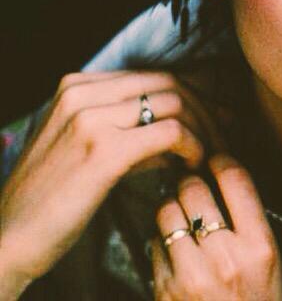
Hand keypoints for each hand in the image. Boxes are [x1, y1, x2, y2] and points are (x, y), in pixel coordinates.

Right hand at [0, 71, 218, 291]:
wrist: (8, 238)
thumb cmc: (51, 200)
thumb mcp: (89, 149)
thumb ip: (132, 131)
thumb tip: (186, 127)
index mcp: (76, 86)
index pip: (153, 76)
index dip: (194, 95)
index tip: (218, 117)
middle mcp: (81, 93)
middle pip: (169, 84)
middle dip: (206, 109)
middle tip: (228, 134)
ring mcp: (91, 118)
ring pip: (175, 104)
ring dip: (205, 129)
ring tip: (215, 154)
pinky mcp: (104, 150)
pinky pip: (171, 132)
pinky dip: (194, 146)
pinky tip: (196, 165)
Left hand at [151, 154, 281, 300]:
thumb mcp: (270, 261)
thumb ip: (250, 220)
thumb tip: (222, 173)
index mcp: (260, 247)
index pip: (235, 179)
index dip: (222, 160)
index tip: (216, 159)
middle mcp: (225, 258)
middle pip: (194, 188)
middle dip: (190, 181)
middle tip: (192, 183)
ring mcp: (190, 275)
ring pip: (166, 211)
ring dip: (171, 207)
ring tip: (181, 215)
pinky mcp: (163, 290)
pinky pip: (152, 242)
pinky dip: (159, 238)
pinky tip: (173, 247)